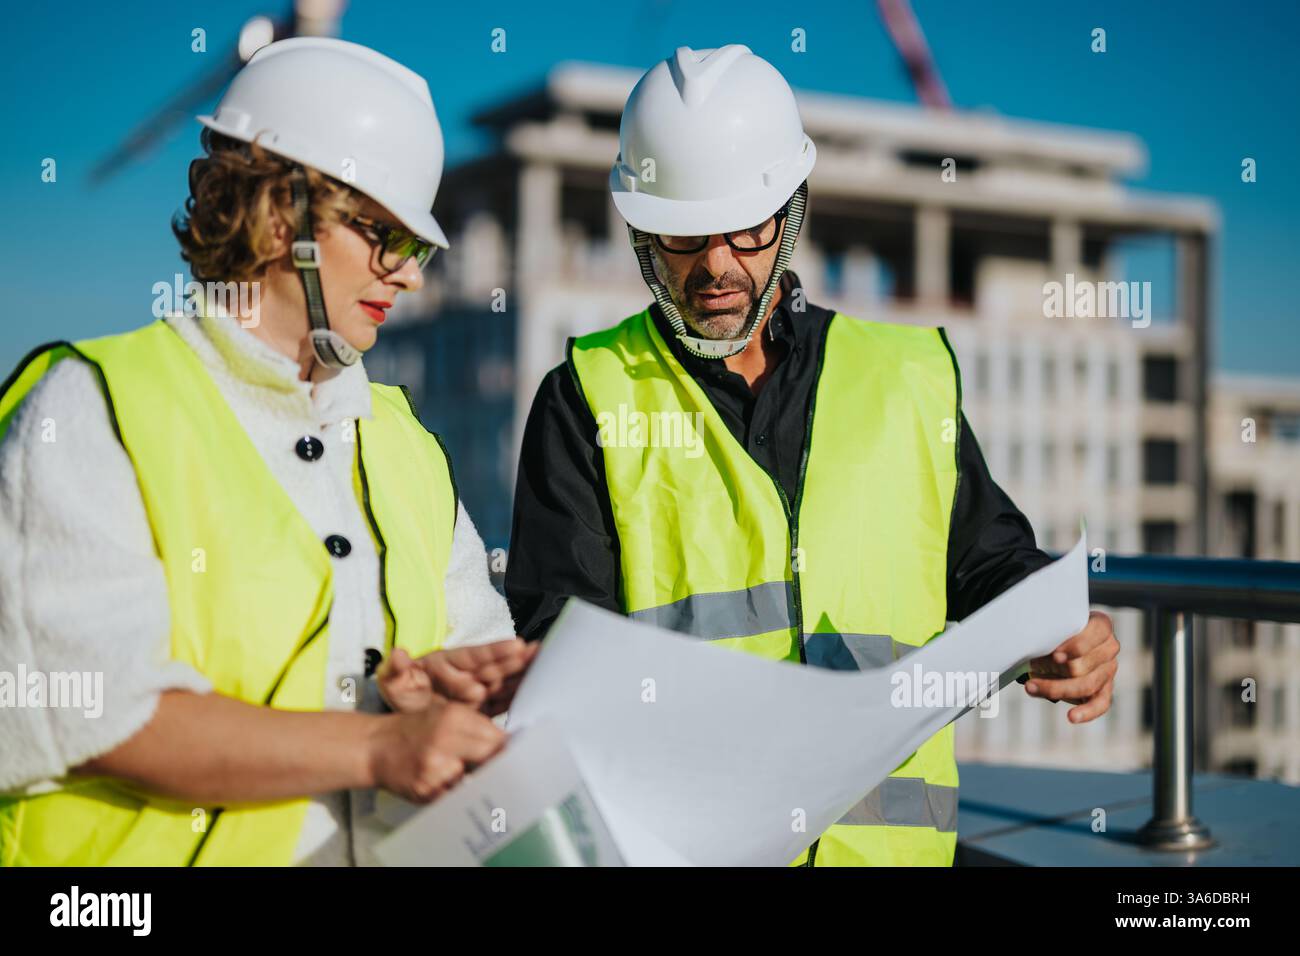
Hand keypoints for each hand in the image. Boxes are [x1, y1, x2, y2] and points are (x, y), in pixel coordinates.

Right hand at [367, 699, 505, 802]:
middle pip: (491, 759)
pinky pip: (455, 797)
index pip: (496, 737)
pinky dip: (458, 794)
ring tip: (474, 777)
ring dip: (478, 781)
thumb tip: (508, 743)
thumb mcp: (444, 714)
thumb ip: (475, 726)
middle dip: (498, 766)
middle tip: (503, 770)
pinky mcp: (426, 791)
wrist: (374, 747)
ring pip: (475, 781)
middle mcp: (445, 742)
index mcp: (453, 718)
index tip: (517, 755)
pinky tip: (454, 786)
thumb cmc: (414, 729)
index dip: (508, 748)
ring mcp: (435, 769)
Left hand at [377, 639, 538, 715]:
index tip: (516, 645)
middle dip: (518, 660)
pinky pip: (503, 701)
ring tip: (550, 666)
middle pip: (496, 666)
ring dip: (525, 675)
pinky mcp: (483, 709)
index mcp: (448, 662)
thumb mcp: (392, 682)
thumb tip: (399, 654)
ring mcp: (478, 691)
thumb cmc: (401, 694)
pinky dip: (520, 698)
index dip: (496, 651)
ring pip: (504, 681)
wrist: (404, 724)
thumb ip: (395, 669)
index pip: (475, 656)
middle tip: (541, 652)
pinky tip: (538, 694)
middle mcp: (468, 674)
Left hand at [1023, 610, 1119, 723]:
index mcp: (1102, 626)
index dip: (1075, 647)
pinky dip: (1086, 712)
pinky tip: (1071, 716)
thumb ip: (1051, 634)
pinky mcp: (1105, 689)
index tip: (1055, 656)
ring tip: (1031, 688)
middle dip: (1055, 670)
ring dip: (1056, 688)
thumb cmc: (1058, 631)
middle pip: (1083, 664)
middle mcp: (1109, 648)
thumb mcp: (1056, 626)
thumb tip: (1033, 647)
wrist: (1066, 641)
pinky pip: (1100, 704)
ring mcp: (1109, 669)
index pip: (1094, 635)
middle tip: (1031, 668)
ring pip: (1086, 685)